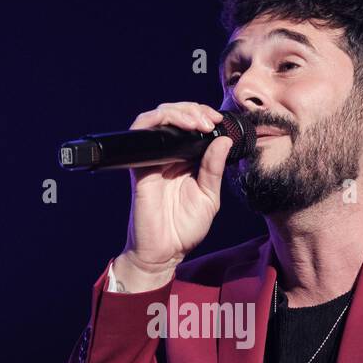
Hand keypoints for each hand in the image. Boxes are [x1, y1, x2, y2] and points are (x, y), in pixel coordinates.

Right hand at [117, 102, 232, 290]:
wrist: (164, 252)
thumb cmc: (184, 228)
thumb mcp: (209, 197)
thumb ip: (214, 169)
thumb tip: (223, 140)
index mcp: (185, 160)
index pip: (190, 125)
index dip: (202, 114)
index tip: (218, 120)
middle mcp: (167, 155)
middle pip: (173, 115)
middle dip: (193, 109)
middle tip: (209, 120)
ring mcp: (152, 159)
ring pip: (157, 118)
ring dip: (178, 112)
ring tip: (198, 122)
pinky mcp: (139, 166)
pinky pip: (141, 135)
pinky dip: (158, 123)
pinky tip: (180, 129)